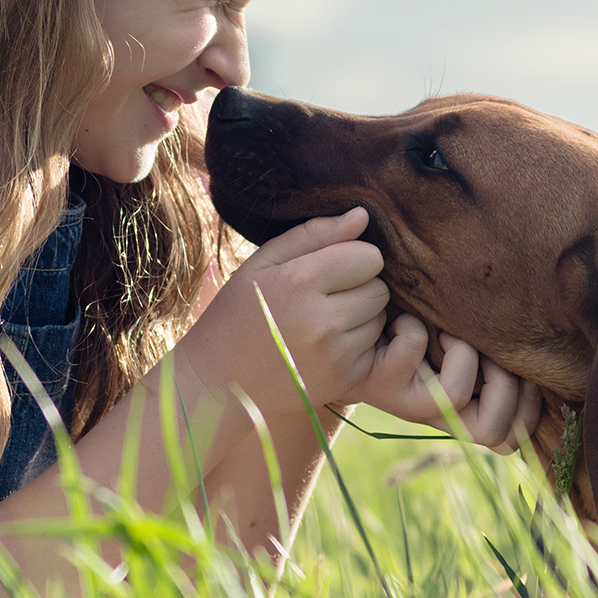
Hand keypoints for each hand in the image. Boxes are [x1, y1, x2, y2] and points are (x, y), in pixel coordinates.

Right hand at [181, 208, 388, 417]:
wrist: (218, 382)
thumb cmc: (239, 313)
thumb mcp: (263, 263)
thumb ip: (314, 234)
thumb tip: (362, 215)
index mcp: (300, 281)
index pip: (369, 257)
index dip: (352, 257)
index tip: (330, 268)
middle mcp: (323, 321)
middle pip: (379, 288)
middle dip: (359, 286)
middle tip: (325, 296)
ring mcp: (335, 356)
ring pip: (379, 318)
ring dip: (361, 316)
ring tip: (323, 321)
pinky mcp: (343, 382)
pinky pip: (373, 350)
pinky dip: (357, 345)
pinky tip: (326, 346)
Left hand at [340, 314, 542, 453]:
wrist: (345, 336)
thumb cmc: (412, 329)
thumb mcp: (455, 341)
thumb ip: (491, 350)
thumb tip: (532, 342)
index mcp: (464, 411)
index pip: (511, 438)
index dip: (529, 407)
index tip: (520, 366)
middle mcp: (438, 415)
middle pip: (496, 434)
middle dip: (506, 385)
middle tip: (488, 351)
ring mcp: (407, 403)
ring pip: (455, 396)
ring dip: (463, 353)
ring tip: (448, 332)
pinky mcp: (378, 381)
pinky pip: (411, 350)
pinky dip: (413, 328)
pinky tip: (402, 320)